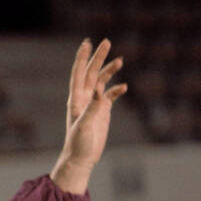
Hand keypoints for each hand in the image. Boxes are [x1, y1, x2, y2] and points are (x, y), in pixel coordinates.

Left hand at [54, 38, 126, 182]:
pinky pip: (110, 96)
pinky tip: (124, 87)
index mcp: (76, 99)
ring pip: (101, 82)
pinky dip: (117, 90)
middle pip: (91, 73)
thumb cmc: (79, 143)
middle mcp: (83, 98)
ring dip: (109, 71)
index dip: (83, 58)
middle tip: (106, 42)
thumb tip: (100, 92)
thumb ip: (92, 108)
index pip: (79, 73)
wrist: (81, 158)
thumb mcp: (84, 125)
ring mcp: (93, 104)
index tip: (87, 43)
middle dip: (98, 57)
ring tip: (120, 61)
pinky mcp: (102, 112)